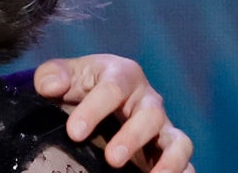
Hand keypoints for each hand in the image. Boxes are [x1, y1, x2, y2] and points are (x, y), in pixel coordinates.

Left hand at [34, 54, 194, 172]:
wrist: (93, 101)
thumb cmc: (77, 86)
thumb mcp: (61, 76)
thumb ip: (51, 75)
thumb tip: (51, 87)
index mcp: (122, 75)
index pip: (113, 88)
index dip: (94, 110)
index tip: (74, 133)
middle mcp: (148, 100)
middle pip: (150, 115)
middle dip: (132, 137)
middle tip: (112, 159)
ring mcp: (162, 127)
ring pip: (177, 141)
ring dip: (168, 160)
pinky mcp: (169, 150)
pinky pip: (186, 162)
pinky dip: (183, 172)